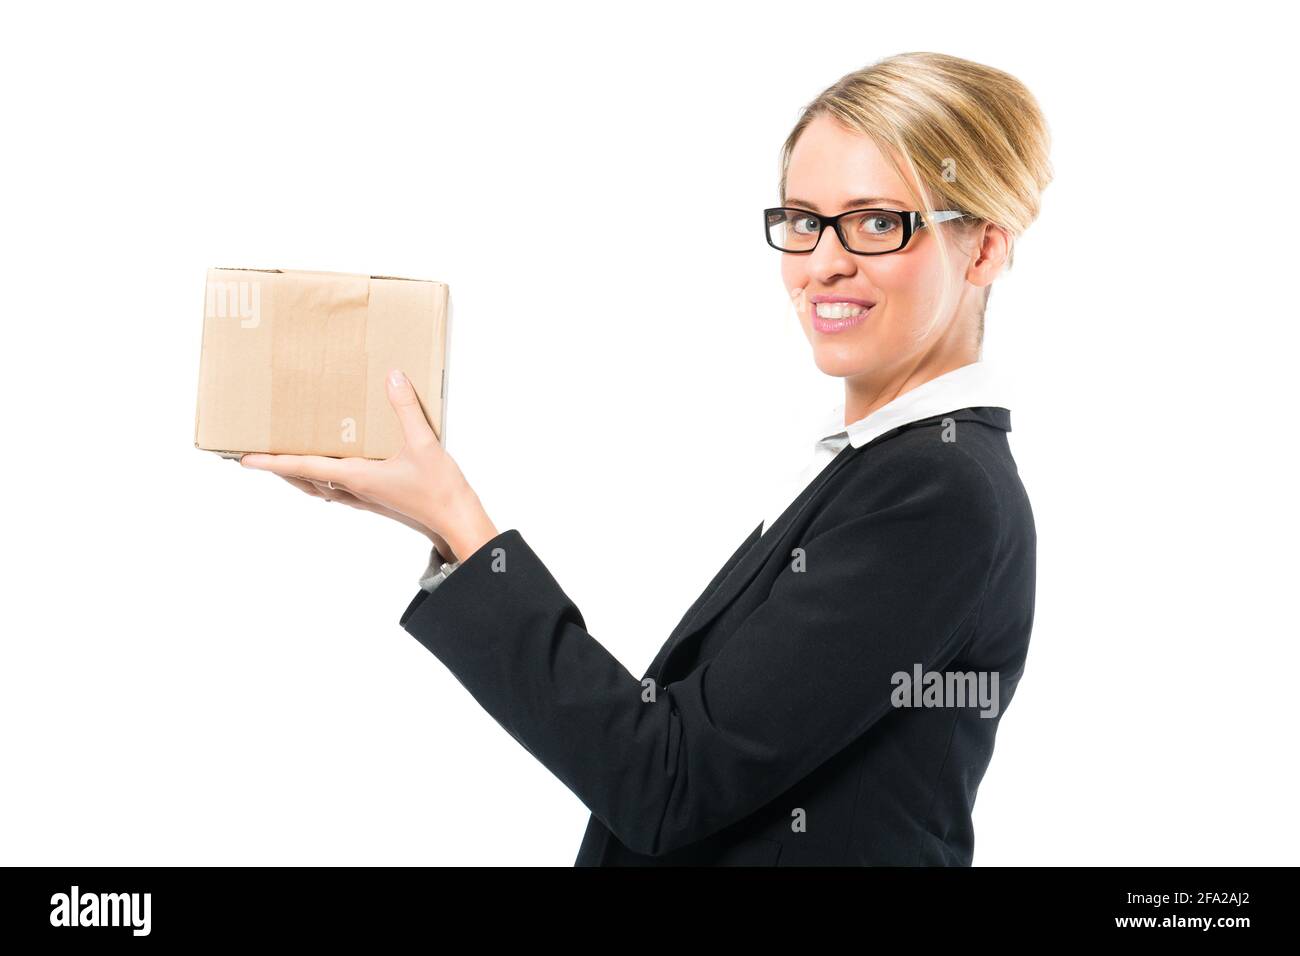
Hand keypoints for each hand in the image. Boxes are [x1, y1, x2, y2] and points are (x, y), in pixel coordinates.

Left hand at [238, 368, 498, 562]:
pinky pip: (337, 489)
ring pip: (319, 487)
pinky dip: (323, 478)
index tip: (244, 459)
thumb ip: (405, 409)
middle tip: (257, 455)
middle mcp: (352, 490)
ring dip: (298, 475)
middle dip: (278, 468)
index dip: (272, 462)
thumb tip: (392, 377)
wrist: (456, 523)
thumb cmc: (440, 490)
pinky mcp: (376, 500)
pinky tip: (333, 467)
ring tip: (286, 459)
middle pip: (303, 480)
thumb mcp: (424, 444)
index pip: (302, 468)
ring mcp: (363, 498)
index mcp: (355, 477)